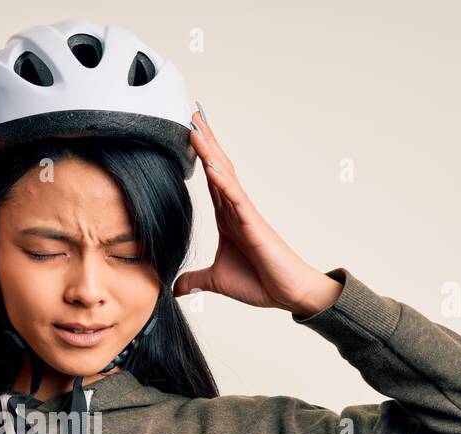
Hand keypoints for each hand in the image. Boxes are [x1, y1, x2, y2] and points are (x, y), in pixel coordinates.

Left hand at [173, 110, 336, 314]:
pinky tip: (211, 167)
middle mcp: (235, 209)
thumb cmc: (259, 282)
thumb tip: (174, 289)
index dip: (199, 156)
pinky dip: (223, 182)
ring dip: (210, 151)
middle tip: (191, 113)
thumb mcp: (215, 281)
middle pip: (217, 167)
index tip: (187, 132)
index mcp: (226, 217)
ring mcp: (245, 214)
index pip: (210, 179)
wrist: (287, 294)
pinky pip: (236, 199)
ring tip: (196, 126)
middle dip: (204, 141)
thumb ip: (194, 279)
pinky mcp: (254, 225)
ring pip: (225, 175)